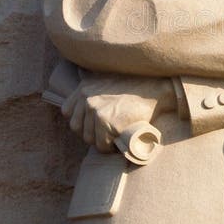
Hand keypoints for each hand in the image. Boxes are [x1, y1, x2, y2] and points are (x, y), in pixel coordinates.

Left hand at [61, 75, 175, 151]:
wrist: (155, 88)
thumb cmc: (135, 84)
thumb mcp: (107, 76)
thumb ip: (92, 80)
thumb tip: (80, 74)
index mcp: (84, 87)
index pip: (68, 111)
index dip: (81, 120)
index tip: (94, 123)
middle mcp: (86, 97)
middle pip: (76, 127)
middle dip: (90, 133)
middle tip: (106, 133)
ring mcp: (96, 110)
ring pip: (88, 138)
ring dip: (100, 142)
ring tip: (112, 138)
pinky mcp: (107, 122)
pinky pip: (101, 144)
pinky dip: (109, 148)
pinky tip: (117, 143)